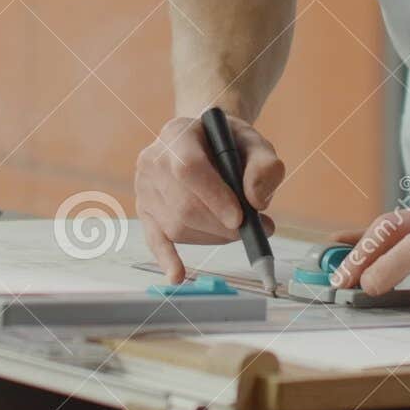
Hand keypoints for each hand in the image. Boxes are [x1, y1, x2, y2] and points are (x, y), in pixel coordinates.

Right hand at [134, 114, 284, 282]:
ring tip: (239, 230)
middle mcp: (153, 160)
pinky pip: (154, 238)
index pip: (188, 168)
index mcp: (177, 134)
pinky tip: (177, 275)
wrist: (205, 141)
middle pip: (183, 204)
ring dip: (213, 236)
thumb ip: (264, 165)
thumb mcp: (253, 142)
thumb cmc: (229, 143)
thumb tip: (256, 202)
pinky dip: (167, 258)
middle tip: (253, 228)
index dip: (213, 196)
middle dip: (221, 225)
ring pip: (177, 225)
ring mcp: (145, 188)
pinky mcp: (146, 211)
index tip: (239, 217)